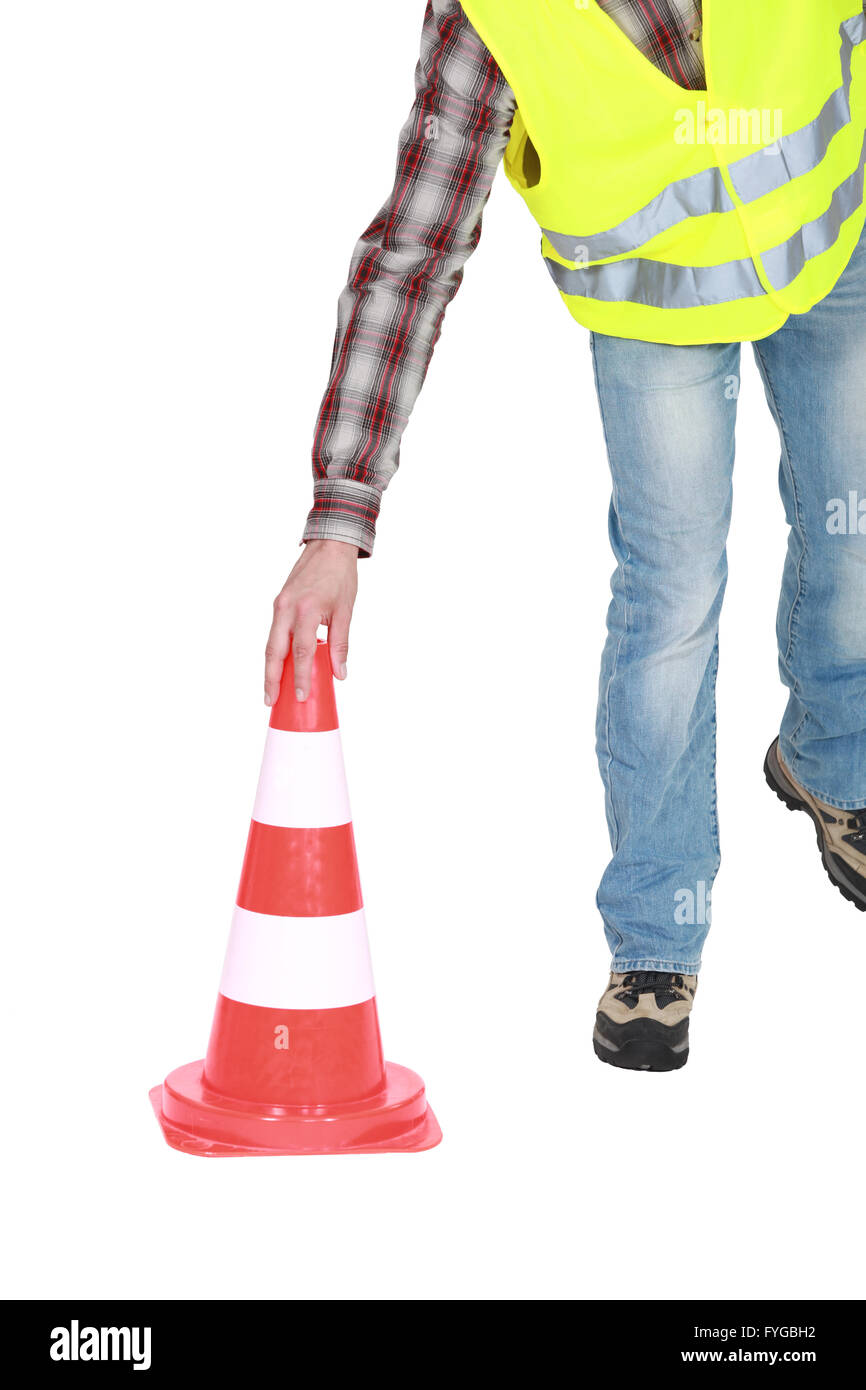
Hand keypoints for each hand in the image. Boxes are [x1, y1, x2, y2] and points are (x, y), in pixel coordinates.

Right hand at [265, 539, 358, 704]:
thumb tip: (339, 673)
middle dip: (271, 679)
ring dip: (269, 667)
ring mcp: (280, 605)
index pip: (301, 652)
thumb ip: (340, 644)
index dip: (299, 677)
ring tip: (269, 690)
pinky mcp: (279, 602)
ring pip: (270, 643)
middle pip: (274, 651)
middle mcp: (287, 608)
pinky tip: (277, 666)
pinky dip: (274, 651)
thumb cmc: (339, 576)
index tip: (300, 696)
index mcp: (307, 610)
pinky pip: (274, 632)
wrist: (329, 546)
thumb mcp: (345, 611)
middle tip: (269, 701)